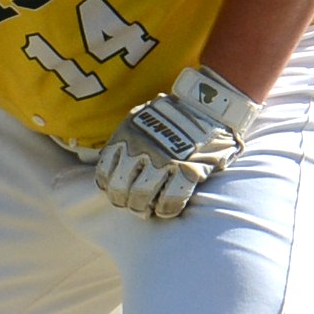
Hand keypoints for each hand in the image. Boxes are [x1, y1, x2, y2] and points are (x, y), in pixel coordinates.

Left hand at [96, 64, 259, 220]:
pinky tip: (166, 209)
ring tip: (149, 209)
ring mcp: (165, 160)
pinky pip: (170, 199)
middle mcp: (142, 148)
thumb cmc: (175, 113)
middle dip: (125, 202)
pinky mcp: (188, 170)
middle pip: (120, 189)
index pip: (105, 172)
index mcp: (127, 134)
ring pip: (141, 196)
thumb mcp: (142, 115)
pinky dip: (166, 209)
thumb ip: (128, 134)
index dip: (110, 187)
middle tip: (134, 203)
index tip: (120, 190)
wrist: (209, 104)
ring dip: (143, 208)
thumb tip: (113, 156)